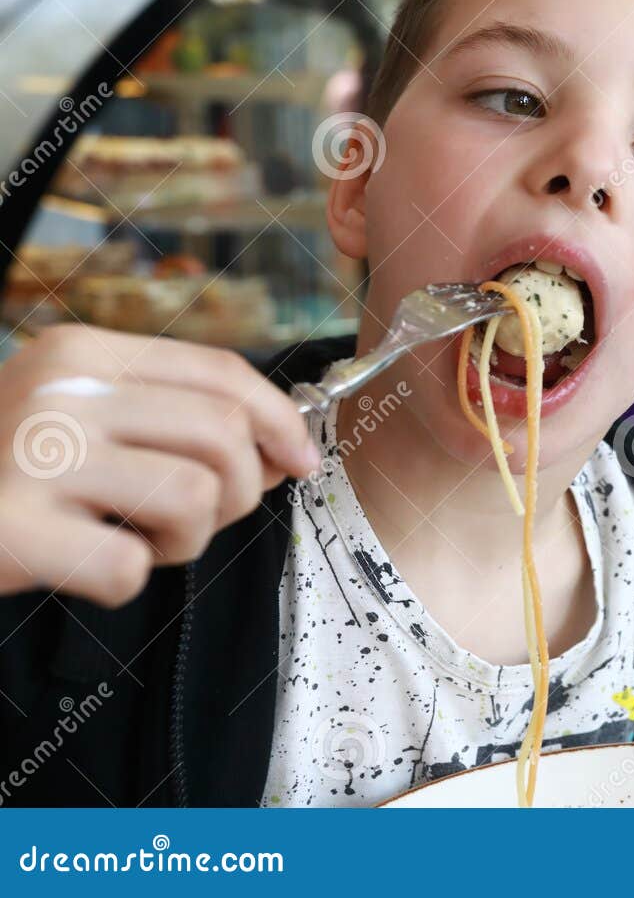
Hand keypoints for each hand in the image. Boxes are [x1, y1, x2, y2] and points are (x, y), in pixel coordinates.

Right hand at [0, 325, 320, 606]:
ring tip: (131, 536)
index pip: (221, 372)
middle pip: (224, 435)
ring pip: (196, 497)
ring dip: (182, 539)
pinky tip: (81, 565)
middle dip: (238, 490)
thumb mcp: (77, 415)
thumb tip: (284, 449)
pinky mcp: (11, 529)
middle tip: (195, 518)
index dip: (281, 420)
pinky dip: (121, 582)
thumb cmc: (6, 473)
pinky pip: (129, 567)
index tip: (303, 460)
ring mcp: (32, 457)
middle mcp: (59, 389)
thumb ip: (171, 418)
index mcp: (81, 350)